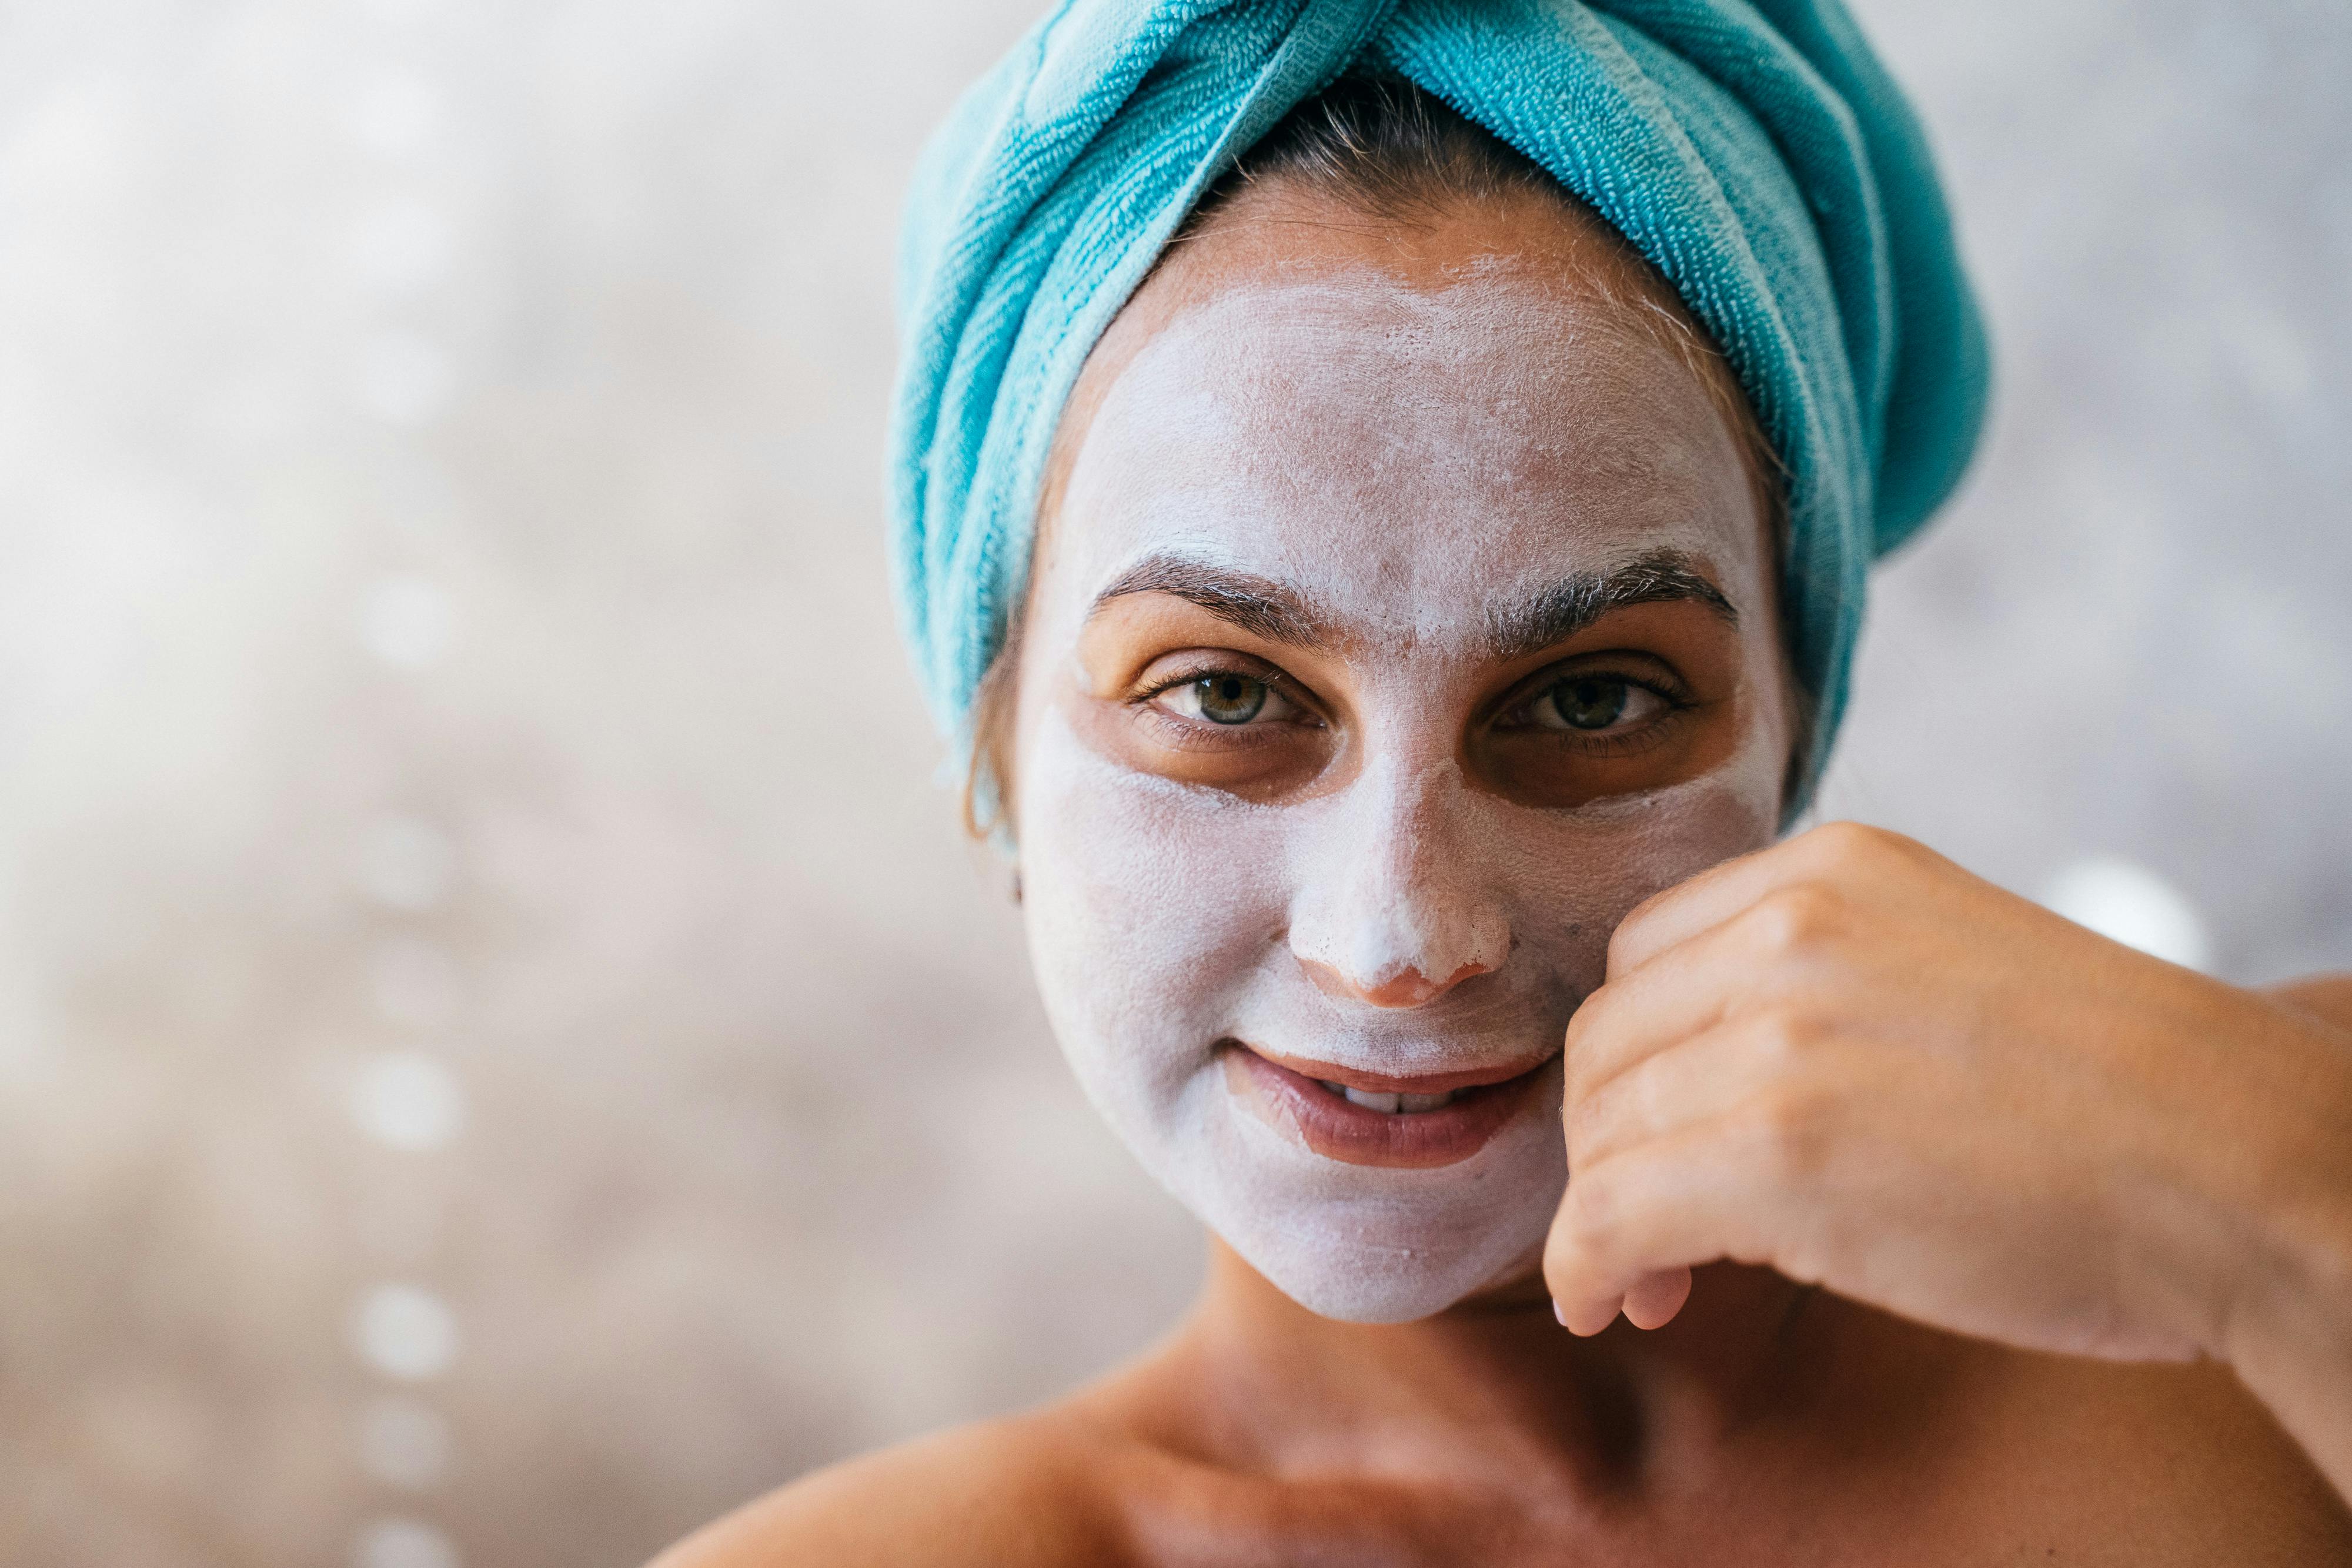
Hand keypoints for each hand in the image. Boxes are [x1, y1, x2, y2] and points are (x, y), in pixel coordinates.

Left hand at [1544, 823, 2351, 1378]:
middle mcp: (1787, 933)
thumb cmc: (2113, 1097)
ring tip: (1649, 1281)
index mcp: (1829, 872)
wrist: (2239, 1166)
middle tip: (1649, 1227)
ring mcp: (1778, 1039)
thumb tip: (1702, 1081)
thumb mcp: (1942, 967)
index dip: (1634, 1058)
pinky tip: (1609, 1304)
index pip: (1644, 960)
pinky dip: (1584, 1266)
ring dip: (1601, 1215)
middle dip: (1608, 1141)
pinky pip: (1610, 1212)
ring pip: (1600, 1131)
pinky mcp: (1779, 1153)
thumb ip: (1819, 986)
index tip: (1656, 1132)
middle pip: (1608, 1044)